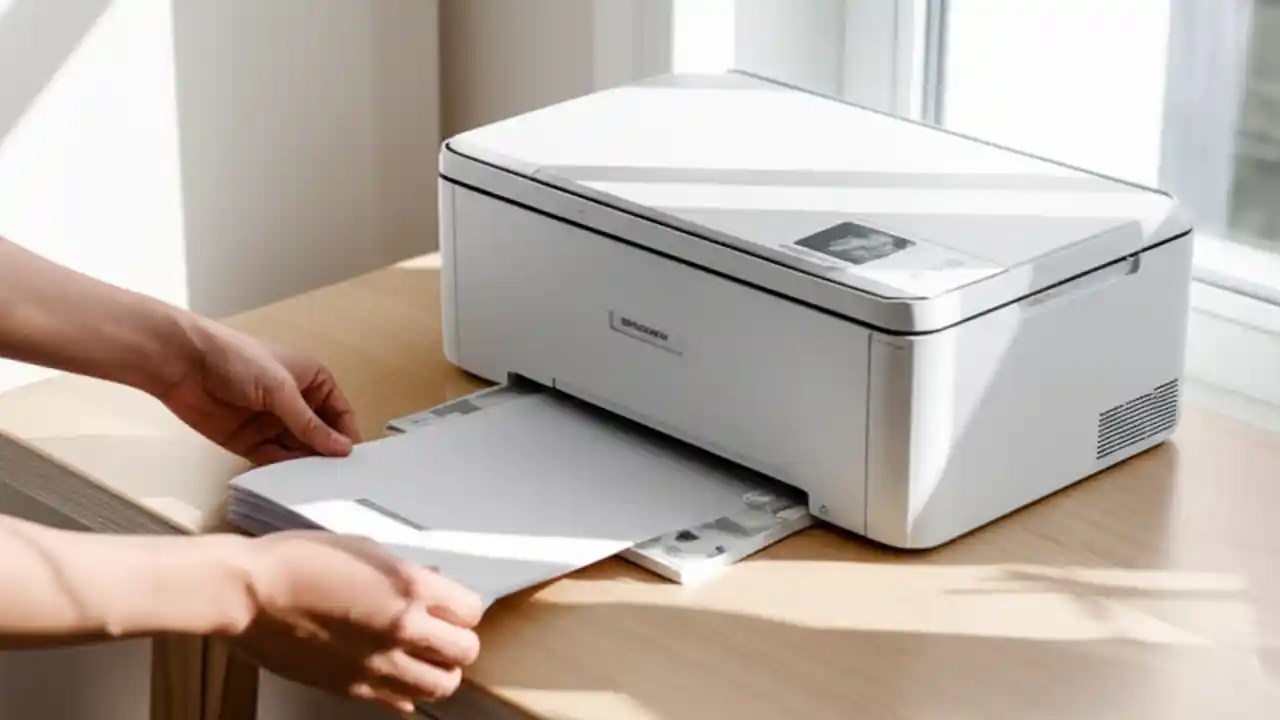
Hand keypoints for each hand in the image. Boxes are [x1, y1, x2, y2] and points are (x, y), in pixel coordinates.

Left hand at [156, 320, 359, 464]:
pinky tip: (288, 480)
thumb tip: (342, 448)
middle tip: (339, 480)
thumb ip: (310, 423)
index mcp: (311, 381)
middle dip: (327, 454)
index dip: (346, 434)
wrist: (183, 364)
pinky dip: (281, 469)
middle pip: (320, 435)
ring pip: (297, 450)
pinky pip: (272, 460)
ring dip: (304, 465)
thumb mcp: (281, 389)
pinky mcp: (248, 441)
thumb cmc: (237, 359)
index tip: (353, 459)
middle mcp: (294, 403)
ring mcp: (271, 423)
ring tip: (315, 484)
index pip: (339, 413)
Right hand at [234, 531, 483, 713]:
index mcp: (410, 588)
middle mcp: (403, 629)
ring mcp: (378, 663)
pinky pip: (399, 700)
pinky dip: (405, 692)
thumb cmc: (299, 559)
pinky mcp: (351, 686)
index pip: (471, 611)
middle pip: (465, 652)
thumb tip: (432, 584)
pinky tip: (396, 675)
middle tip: (444, 635)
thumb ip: (404, 572)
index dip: (463, 609)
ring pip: (440, 686)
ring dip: (439, 672)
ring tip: (425, 659)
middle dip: (459, 643)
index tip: (451, 606)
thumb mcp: (363, 549)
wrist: (248, 593)